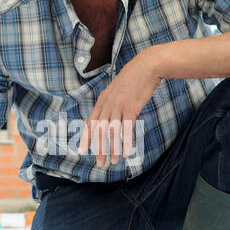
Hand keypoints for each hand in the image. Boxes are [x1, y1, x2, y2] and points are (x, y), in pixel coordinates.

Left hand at [77, 48, 162, 166]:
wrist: (147, 66)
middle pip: (100, 130)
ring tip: (115, 161)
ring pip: (112, 131)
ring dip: (113, 148)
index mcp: (103, 100)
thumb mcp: (117, 90)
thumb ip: (111, 103)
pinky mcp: (131, 107)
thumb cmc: (133, 79)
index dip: (86, 138)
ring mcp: (119, 105)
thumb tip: (109, 116)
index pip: (91, 122)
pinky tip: (127, 152)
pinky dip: (126, 142)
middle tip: (100, 163)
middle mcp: (108, 104)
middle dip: (99, 148)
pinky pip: (127, 128)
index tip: (82, 151)